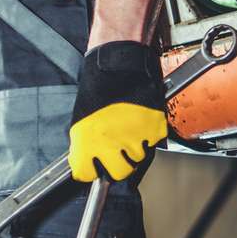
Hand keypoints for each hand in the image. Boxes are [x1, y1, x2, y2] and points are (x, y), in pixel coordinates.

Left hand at [68, 42, 167, 182]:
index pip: (86, 174)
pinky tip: (139, 121)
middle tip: (116, 150)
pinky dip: (148, 135)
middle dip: (117, 164)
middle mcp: (112, 146)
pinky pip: (152, 142)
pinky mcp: (154, 130)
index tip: (93, 164)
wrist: (121, 63)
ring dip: (134, 149)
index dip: (91, 168)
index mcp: (88, 144)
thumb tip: (85, 160)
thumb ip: (84, 145)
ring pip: (137, 159)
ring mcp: (136, 139)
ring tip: (129, 130)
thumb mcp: (82, 119)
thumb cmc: (99, 86)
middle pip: (118, 173)